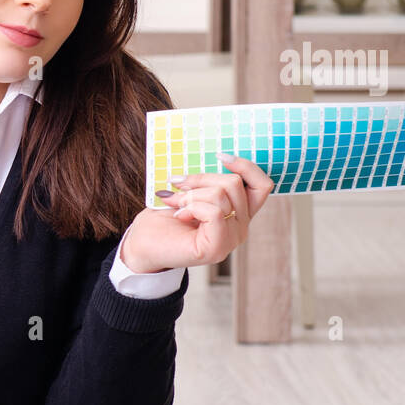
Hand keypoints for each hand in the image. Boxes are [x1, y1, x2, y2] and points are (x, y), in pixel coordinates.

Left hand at [118, 152, 275, 271]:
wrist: (142, 245)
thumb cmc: (163, 219)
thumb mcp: (190, 192)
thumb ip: (208, 182)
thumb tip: (218, 157)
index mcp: (238, 213)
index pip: (262, 185)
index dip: (245, 166)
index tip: (220, 156)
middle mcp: (241, 227)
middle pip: (235, 183)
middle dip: (201, 179)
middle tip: (178, 186)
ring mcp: (231, 239)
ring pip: (222, 195)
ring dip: (191, 195)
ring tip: (176, 205)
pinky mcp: (217, 248)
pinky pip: (214, 212)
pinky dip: (192, 207)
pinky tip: (180, 216)